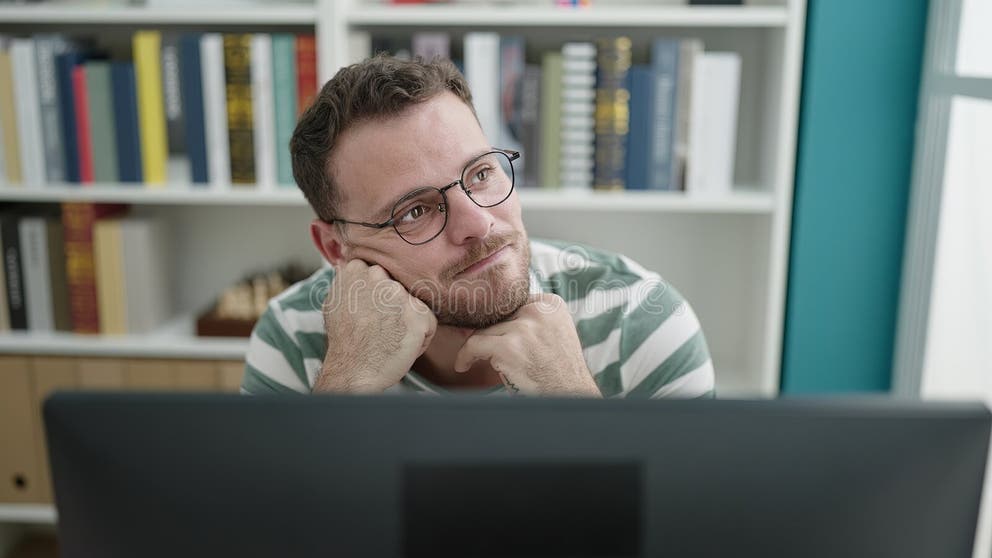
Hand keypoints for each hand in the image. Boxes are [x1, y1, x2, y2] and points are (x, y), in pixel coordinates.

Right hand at [313, 259, 436, 393]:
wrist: (352, 370)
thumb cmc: (346, 342)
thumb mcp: (336, 301)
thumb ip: (348, 281)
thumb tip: (349, 265)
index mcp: (356, 269)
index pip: (383, 273)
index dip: (380, 295)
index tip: (371, 310)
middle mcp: (378, 276)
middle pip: (400, 289)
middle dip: (395, 306)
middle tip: (379, 326)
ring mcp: (398, 294)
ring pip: (415, 305)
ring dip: (407, 321)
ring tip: (389, 336)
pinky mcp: (418, 315)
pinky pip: (429, 325)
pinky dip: (420, 339)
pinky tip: (400, 346)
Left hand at [453, 293, 600, 396]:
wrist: (572, 397)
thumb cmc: (560, 373)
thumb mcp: (553, 334)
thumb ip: (529, 321)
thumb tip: (490, 316)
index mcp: (550, 304)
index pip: (511, 304)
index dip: (500, 322)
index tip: (491, 335)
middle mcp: (538, 311)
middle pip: (497, 316)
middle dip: (489, 336)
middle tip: (482, 352)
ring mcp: (524, 329)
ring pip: (484, 331)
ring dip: (480, 349)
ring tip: (480, 362)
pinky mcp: (510, 348)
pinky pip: (474, 345)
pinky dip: (465, 356)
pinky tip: (464, 365)